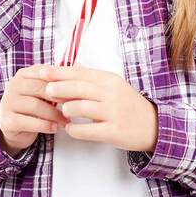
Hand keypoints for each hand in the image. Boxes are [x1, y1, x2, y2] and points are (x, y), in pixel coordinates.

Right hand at [0, 65, 69, 156]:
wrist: (15, 127)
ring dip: (54, 115)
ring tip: (66, 121)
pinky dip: (44, 126)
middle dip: (60, 98)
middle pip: (40, 88)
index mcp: (24, 74)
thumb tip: (80, 65)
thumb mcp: (44, 91)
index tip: (78, 91)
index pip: (45, 73)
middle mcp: (14, 86)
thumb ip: (57, 80)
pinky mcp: (7, 120)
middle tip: (75, 106)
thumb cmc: (34, 106)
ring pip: (35, 106)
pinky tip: (55, 128)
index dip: (62, 82)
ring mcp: (9, 103)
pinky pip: (28, 122)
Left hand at [36, 64, 158, 152]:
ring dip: (66, 110)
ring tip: (63, 112)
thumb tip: (74, 65)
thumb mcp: (114, 86)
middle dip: (57, 89)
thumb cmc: (129, 106)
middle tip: (46, 91)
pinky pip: (86, 130)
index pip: (79, 72)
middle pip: (77, 88)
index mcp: (109, 80)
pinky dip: (74, 130)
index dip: (58, 72)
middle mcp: (111, 94)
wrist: (154, 126)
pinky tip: (70, 128)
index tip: (41, 72)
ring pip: (79, 108)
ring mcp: (113, 113)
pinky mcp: (113, 131)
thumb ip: (93, 77)